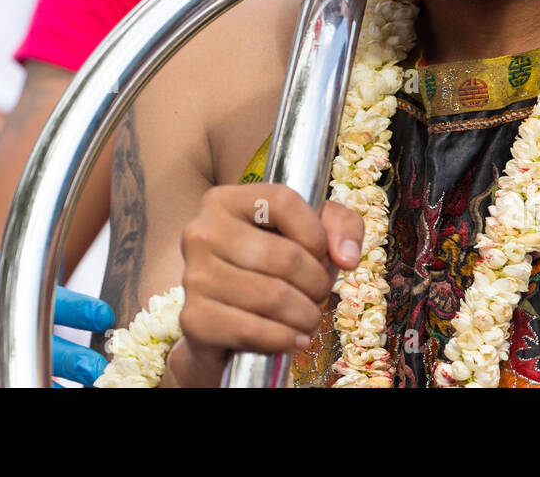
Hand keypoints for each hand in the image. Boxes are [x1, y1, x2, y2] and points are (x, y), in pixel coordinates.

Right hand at [0, 254, 114, 386]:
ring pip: (29, 376)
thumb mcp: (7, 271)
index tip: (105, 316)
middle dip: (73, 360)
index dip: (79, 310)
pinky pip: (15, 389)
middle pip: (40, 348)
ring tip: (94, 385)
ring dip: (59, 384)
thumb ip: (39, 257)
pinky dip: (37, 388)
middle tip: (100, 365)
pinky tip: (65, 391)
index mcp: (4, 297)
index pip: (47, 301)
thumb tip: (68, 216)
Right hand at [171, 183, 362, 386]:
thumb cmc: (270, 272)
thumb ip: (340, 226)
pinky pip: (252, 329)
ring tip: (308, 318)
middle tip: (318, 296)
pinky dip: (284, 339)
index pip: (283, 201)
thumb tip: (346, 256)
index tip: (323, 255)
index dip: (317, 233)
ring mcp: (193, 276)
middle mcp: (201, 232)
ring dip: (306, 315)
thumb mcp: (308, 235)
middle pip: (285, 256)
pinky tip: (294, 339)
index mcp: (223, 201)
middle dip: (317, 284)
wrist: (222, 326)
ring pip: (273, 296)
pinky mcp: (193, 318)